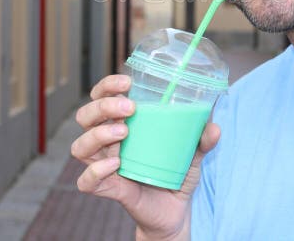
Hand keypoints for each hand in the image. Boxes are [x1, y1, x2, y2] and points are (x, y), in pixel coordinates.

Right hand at [71, 74, 220, 240]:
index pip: (101, 97)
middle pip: (85, 117)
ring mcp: (106, 166)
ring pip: (80, 147)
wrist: (175, 210)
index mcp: (123, 124)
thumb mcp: (193, 152)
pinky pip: (86, 181)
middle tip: (129, 108)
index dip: (107, 86)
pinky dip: (96, 171)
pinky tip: (116, 164)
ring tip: (124, 132)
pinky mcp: (109, 189)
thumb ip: (202, 139)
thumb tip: (213, 126)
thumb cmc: (176, 173)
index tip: (127, 83)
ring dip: (98, 135)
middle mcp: (109, 143)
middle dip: (102, 107)